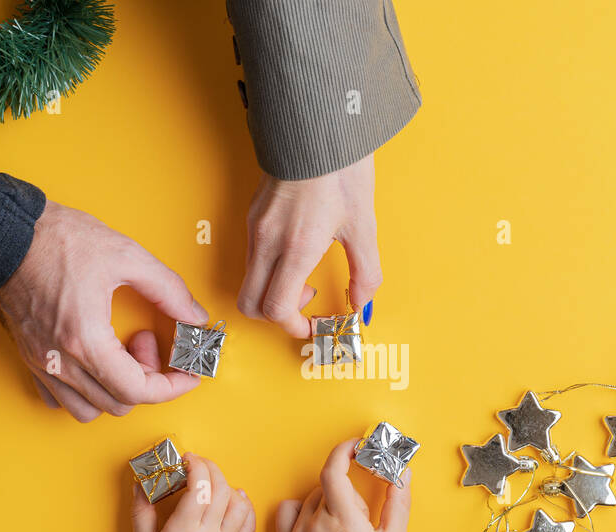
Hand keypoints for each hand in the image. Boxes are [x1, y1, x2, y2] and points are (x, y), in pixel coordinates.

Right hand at [0, 200, 208, 421]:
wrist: (3, 232)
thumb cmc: (57, 239)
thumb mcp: (126, 255)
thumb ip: (168, 289)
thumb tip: (195, 316)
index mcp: (84, 341)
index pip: (137, 391)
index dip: (172, 387)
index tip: (188, 375)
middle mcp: (59, 361)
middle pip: (116, 404)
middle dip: (146, 380)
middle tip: (147, 339)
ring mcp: (41, 362)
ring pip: (87, 409)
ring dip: (115, 389)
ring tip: (120, 350)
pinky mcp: (29, 357)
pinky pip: (59, 398)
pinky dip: (85, 391)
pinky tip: (95, 359)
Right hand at [130, 454, 255, 531]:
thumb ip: (142, 511)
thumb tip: (141, 483)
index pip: (200, 486)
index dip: (196, 465)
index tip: (186, 459)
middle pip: (221, 489)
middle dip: (210, 469)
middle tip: (197, 465)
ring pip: (239, 504)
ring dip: (228, 486)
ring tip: (213, 482)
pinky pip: (248, 524)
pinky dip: (245, 507)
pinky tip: (234, 500)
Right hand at [237, 154, 380, 337]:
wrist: (316, 120)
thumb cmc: (339, 165)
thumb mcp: (363, 223)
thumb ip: (365, 272)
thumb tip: (362, 304)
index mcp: (295, 247)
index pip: (276, 309)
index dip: (294, 327)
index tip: (314, 325)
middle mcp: (267, 240)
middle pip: (250, 303)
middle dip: (276, 316)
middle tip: (306, 306)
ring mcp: (254, 226)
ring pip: (250, 280)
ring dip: (273, 290)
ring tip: (305, 275)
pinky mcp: (252, 214)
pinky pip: (251, 257)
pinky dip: (270, 269)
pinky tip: (297, 252)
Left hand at [275, 439, 410, 531]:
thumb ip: (397, 502)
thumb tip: (401, 472)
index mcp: (345, 523)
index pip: (333, 471)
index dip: (343, 451)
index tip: (355, 447)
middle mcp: (316, 527)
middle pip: (328, 486)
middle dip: (347, 490)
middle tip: (361, 516)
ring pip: (311, 499)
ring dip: (328, 502)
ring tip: (343, 530)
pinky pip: (288, 511)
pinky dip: (302, 510)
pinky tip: (317, 524)